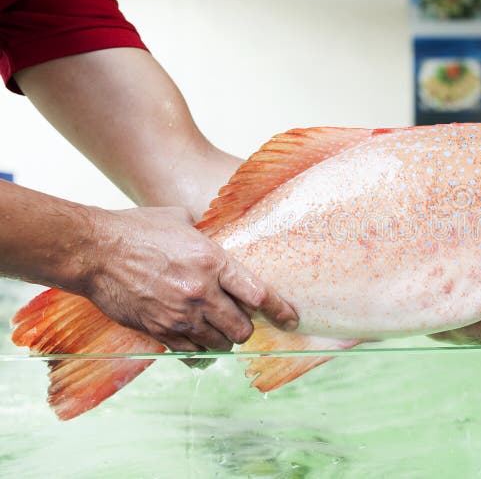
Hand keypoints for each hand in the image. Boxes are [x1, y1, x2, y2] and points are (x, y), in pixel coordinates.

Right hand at [82, 207, 297, 353]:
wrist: (95, 251)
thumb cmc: (138, 230)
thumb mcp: (182, 222)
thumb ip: (208, 239)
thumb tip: (222, 241)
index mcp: (213, 262)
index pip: (259, 295)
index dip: (280, 310)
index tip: (291, 319)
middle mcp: (201, 292)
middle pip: (243, 327)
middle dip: (247, 328)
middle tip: (242, 321)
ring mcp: (179, 315)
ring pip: (220, 344)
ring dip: (224, 340)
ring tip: (218, 330)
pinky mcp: (159, 331)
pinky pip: (192, 353)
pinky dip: (200, 351)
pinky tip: (198, 342)